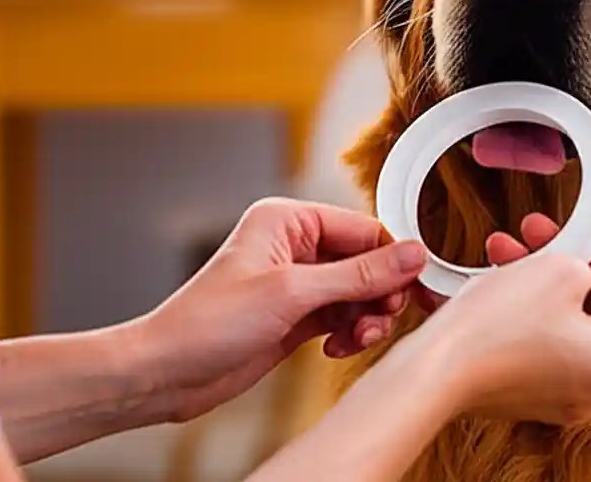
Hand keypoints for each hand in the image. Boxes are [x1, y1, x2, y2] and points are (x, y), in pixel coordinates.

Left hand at [139, 198, 426, 421]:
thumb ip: (358, 274)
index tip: (421, 289)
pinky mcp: (296, 316)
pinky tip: (337, 348)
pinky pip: (343, 317)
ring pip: (358, 293)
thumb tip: (412, 254)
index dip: (395, 260)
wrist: (169, 371)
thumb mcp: (292, 293)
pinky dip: (350, 333)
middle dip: (379, 294)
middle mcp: (293, 246)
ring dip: (366, 318)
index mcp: (287, 220)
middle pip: (366, 262)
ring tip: (356, 339)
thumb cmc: (209, 322)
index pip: (363, 229)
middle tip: (380, 321)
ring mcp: (296, 283)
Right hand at [413, 214, 590, 426]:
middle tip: (542, 240)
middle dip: (563, 268)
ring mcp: (557, 399)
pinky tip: (494, 285)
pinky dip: (519, 315)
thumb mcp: (558, 269)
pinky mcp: (521, 397)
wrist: (437, 369)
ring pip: (559, 328)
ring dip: (536, 285)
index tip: (588, 243)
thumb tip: (580, 269)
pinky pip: (533, 347)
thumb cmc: (495, 329)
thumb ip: (584, 264)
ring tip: (506, 254)